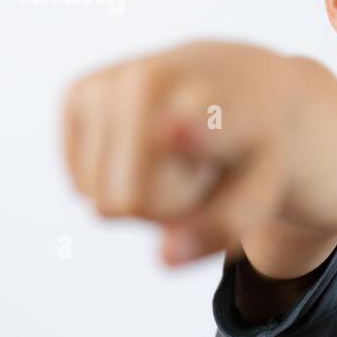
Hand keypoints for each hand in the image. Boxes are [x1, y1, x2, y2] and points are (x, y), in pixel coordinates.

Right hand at [60, 40, 302, 265]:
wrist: (236, 80)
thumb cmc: (249, 149)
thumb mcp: (259, 190)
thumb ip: (223, 227)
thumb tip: (165, 257)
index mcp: (221, 102)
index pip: (193, 124)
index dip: (188, 134)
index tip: (176, 130)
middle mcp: (157, 78)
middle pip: (132, 203)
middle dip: (167, 204)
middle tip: (201, 165)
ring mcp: (110, 81)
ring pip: (100, 198)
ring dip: (140, 190)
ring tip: (177, 149)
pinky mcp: (77, 92)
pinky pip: (80, 184)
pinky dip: (112, 176)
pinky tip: (145, 141)